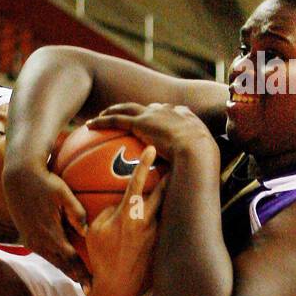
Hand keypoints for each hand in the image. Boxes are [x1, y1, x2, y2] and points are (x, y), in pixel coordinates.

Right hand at [2, 161, 88, 284]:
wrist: (18, 178)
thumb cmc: (45, 182)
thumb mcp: (63, 193)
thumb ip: (76, 212)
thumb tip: (86, 232)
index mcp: (49, 232)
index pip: (70, 259)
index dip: (82, 273)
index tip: (92, 285)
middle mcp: (39, 241)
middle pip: (61, 265)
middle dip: (76, 277)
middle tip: (90, 290)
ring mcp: (31, 240)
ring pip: (52, 261)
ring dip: (66, 271)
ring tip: (80, 281)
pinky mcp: (27, 237)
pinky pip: (45, 254)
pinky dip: (56, 262)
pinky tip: (65, 266)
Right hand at [85, 146, 168, 295]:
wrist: (117, 288)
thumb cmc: (101, 258)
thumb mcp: (96, 231)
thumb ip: (108, 210)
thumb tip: (120, 200)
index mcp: (128, 216)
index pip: (137, 183)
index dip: (144, 164)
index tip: (152, 149)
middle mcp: (146, 221)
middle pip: (162, 191)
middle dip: (169, 173)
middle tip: (176, 157)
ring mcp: (156, 232)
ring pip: (166, 205)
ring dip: (170, 191)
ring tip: (177, 176)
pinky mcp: (161, 242)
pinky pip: (165, 221)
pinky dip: (167, 211)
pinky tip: (172, 206)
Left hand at [88, 102, 217, 165]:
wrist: (198, 152)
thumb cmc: (205, 163)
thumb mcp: (204, 164)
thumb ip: (196, 170)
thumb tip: (197, 187)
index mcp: (187, 120)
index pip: (173, 114)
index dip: (165, 117)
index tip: (158, 122)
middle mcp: (170, 112)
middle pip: (152, 108)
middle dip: (141, 111)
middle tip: (132, 116)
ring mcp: (155, 115)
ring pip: (130, 108)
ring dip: (116, 110)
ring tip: (104, 114)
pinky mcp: (140, 122)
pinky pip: (116, 119)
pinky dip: (103, 120)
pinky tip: (90, 124)